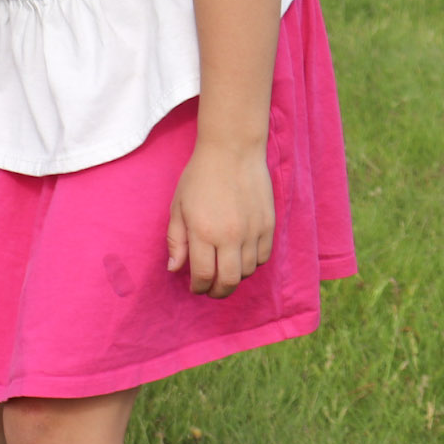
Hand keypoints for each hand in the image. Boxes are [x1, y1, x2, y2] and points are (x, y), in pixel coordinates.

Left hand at [166, 143, 274, 297]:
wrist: (233, 151)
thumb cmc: (199, 177)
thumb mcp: (178, 206)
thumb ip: (176, 240)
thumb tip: (174, 269)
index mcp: (203, 232)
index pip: (203, 275)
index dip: (198, 287)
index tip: (194, 287)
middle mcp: (230, 236)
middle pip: (228, 281)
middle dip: (217, 292)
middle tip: (210, 290)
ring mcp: (253, 232)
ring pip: (247, 271)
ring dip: (234, 277)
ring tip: (223, 270)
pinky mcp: (269, 226)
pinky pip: (263, 257)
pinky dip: (252, 264)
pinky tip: (240, 257)